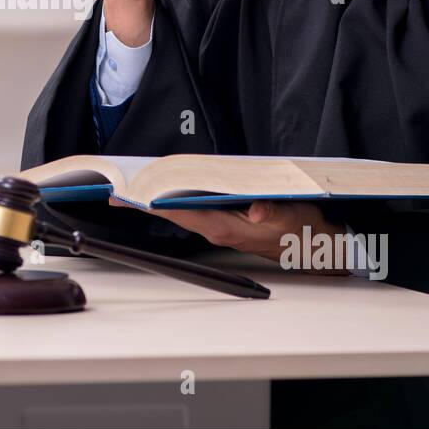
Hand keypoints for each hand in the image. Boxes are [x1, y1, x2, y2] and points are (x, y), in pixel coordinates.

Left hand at [113, 198, 352, 274]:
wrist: (314, 244)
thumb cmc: (300, 229)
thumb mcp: (291, 217)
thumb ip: (273, 213)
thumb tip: (257, 211)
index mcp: (225, 227)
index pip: (180, 213)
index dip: (152, 203)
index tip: (128, 195)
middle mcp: (216, 228)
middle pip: (172, 212)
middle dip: (143, 199)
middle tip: (114, 187)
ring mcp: (218, 225)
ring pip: (179, 210)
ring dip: (155, 197)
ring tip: (129, 184)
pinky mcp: (223, 220)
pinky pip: (190, 208)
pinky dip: (172, 198)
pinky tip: (160, 187)